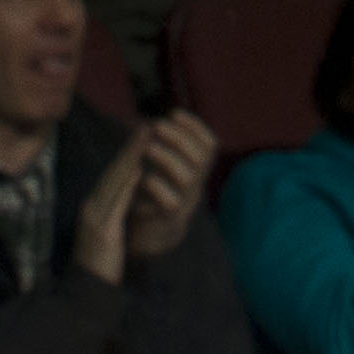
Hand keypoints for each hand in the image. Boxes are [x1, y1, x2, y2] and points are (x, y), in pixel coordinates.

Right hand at [74, 128, 150, 284]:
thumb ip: (114, 218)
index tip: (142, 136)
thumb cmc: (99, 270)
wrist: (85, 295)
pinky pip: (117, 203)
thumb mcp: (107, 238)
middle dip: (130, 149)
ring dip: (130, 159)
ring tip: (146, 138)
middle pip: (113, 173)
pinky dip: (127, 185)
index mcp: (95, 209)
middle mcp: (93, 209)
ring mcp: (96, 218)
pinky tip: (139, 170)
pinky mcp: (103, 231)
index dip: (127, 155)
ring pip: (115, 183)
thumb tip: (124, 205)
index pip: (113, 177)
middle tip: (146, 125)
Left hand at [124, 110, 216, 261]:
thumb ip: (157, 148)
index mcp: (195, 172)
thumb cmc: (149, 197)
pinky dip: (157, 187)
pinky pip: (170, 204)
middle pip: (201, 158)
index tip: (174, 113)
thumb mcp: (158, 170)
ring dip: (168, 158)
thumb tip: (145, 119)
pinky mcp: (169, 221)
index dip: (195, 127)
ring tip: (149, 148)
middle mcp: (194, 187)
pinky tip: (144, 178)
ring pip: (188, 179)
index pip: (209, 145)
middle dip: (180, 137)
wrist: (147, 240)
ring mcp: (184, 204)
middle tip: (157, 126)